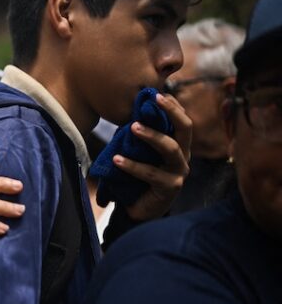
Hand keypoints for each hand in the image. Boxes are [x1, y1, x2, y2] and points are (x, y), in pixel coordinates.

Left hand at [114, 93, 191, 220]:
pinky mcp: (171, 187)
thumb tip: (130, 112)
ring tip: (132, 127)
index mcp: (179, 146)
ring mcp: (179, 172)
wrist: (139, 210)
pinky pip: (151, 173)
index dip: (173, 105)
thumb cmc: (138, 178)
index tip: (156, 93)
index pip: (182, 120)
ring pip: (170, 148)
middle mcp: (184, 156)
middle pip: (186, 128)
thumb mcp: (140, 153)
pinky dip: (132, 165)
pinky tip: (116, 159)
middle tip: (154, 99)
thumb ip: (138, 137)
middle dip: (172, 111)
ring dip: (151, 135)